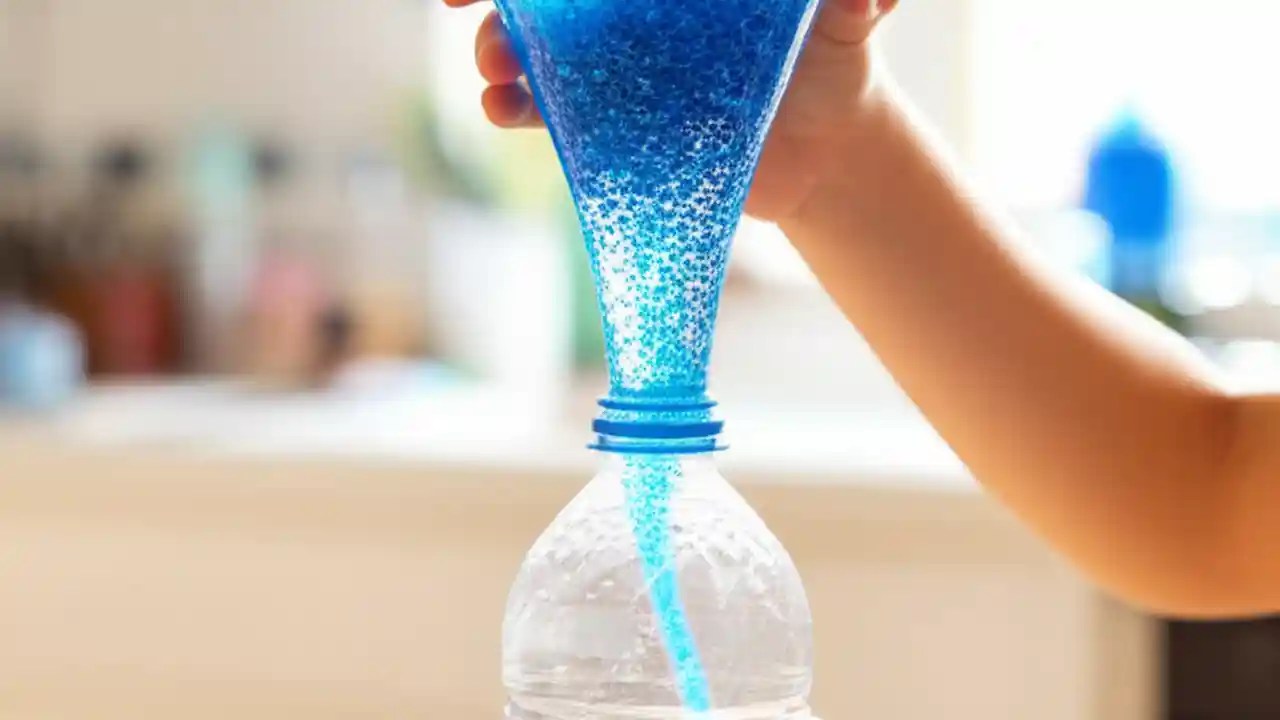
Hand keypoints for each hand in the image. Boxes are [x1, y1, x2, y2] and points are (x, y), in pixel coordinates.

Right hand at [442, 0, 898, 223]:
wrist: (826, 148)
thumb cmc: (834, 59)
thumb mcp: (846, 21)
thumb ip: (851, 3)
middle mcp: (631, 9)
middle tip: (468, 2)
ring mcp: (612, 62)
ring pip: (531, 43)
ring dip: (498, 47)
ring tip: (495, 67)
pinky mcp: (608, 121)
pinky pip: (546, 111)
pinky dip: (515, 107)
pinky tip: (503, 109)